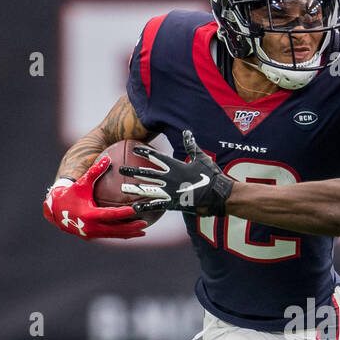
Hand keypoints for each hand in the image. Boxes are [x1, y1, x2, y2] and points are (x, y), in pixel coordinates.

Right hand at [42, 154, 153, 239]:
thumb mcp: (82, 183)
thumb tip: (107, 158)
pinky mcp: (91, 236)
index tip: (134, 210)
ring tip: (142, 232)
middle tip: (144, 223)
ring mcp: (91, 234)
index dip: (122, 213)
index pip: (109, 214)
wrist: (54, 210)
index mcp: (88, 214)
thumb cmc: (70, 194)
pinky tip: (131, 232)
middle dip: (130, 228)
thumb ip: (95, 171)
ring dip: (128, 234)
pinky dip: (119, 234)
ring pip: (113, 235)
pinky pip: (108, 235)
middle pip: (114, 229)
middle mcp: (90, 227)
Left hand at [114, 130, 234, 215]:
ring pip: (148, 190)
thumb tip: (186, 131)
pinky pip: (156, 205)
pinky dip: (145, 206)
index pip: (156, 157)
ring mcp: (171, 191)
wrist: (218, 194)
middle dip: (132, 171)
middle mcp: (170, 178)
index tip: (134, 148)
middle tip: (120, 169)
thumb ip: (191, 145)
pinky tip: (134, 207)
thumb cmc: (211, 175)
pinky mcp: (174, 204)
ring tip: (122, 188)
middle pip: (147, 173)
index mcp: (176, 166)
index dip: (144, 152)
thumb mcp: (201, 158)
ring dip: (134, 189)